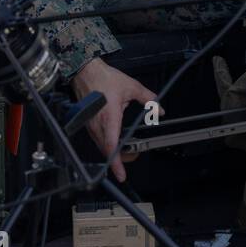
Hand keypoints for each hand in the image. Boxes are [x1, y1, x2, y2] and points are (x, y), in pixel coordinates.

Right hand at [72, 58, 159, 182]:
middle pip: (107, 151)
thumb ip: (148, 99)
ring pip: (101, 147)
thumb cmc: (104, 79)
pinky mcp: (88, 124)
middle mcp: (98, 124)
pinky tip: (114, 144)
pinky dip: (106, 145)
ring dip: (112, 153)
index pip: (112, 145)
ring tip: (126, 152)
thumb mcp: (131, 87)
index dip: (116, 162)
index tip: (121, 174)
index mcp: (109, 116)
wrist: (86, 72)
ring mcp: (91, 125)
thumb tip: (159, 108)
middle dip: (119, 160)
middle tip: (134, 157)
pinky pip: (97, 140)